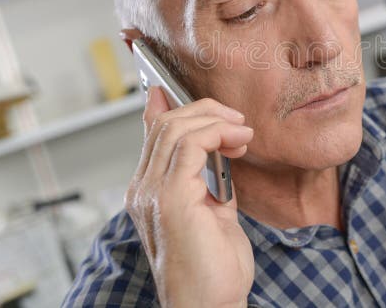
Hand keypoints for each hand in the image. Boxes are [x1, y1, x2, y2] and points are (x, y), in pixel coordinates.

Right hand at [125, 86, 254, 306]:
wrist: (212, 306)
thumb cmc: (215, 266)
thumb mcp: (212, 208)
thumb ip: (207, 175)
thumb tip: (212, 143)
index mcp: (148, 192)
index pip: (153, 134)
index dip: (170, 106)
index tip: (199, 98)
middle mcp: (142, 190)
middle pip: (164, 123)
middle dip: (205, 110)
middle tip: (238, 122)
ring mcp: (151, 193)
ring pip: (175, 127)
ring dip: (216, 120)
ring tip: (243, 133)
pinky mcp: (170, 198)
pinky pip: (190, 144)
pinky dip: (217, 133)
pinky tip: (238, 142)